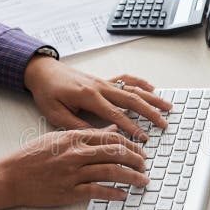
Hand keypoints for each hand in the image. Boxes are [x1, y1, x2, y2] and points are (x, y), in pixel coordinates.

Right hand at [0, 128, 148, 209]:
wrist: (9, 177)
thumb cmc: (31, 157)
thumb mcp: (58, 138)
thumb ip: (85, 134)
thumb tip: (111, 131)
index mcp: (73, 137)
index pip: (109, 137)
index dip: (129, 143)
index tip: (140, 149)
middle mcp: (75, 153)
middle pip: (115, 153)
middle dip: (136, 159)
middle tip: (145, 164)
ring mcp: (72, 173)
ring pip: (111, 172)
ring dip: (131, 176)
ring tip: (143, 180)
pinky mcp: (69, 192)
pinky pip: (97, 191)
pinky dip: (114, 193)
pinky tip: (124, 195)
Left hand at [24, 56, 171, 140]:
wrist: (42, 71)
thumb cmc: (47, 92)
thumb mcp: (56, 114)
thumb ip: (77, 126)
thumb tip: (98, 137)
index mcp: (89, 97)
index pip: (116, 114)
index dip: (132, 127)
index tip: (144, 139)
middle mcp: (100, 87)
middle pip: (132, 100)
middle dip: (150, 113)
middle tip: (164, 124)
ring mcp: (104, 82)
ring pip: (133, 89)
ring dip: (152, 98)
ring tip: (167, 107)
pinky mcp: (103, 80)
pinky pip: (126, 79)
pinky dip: (141, 83)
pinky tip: (152, 89)